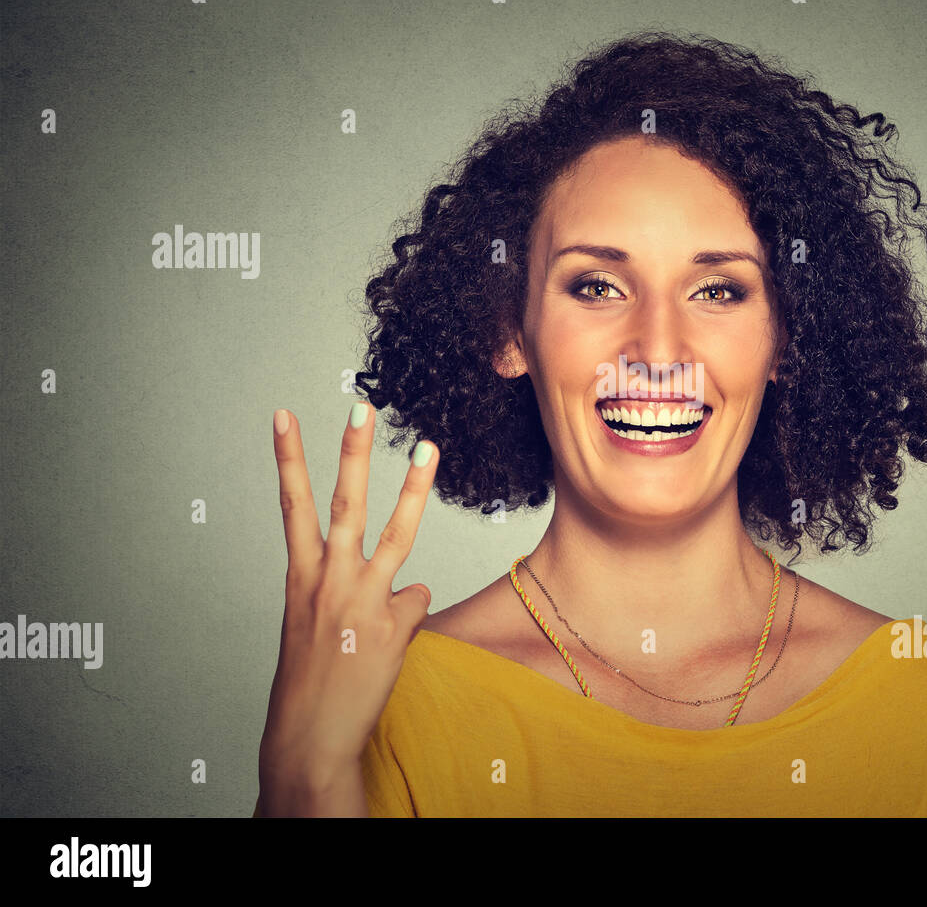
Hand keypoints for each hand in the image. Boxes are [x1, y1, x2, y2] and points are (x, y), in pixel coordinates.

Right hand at [257, 401, 438, 812]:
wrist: (309, 735)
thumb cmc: (310, 679)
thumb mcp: (313, 623)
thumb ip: (351, 590)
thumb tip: (409, 585)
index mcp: (300, 577)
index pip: (293, 506)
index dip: (288, 458)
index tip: (284, 416)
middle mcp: (327, 580)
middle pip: (344, 503)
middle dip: (352, 451)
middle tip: (361, 405)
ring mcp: (360, 600)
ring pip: (397, 533)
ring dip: (413, 488)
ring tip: (429, 447)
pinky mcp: (390, 625)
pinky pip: (416, 601)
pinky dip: (409, 613)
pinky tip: (391, 641)